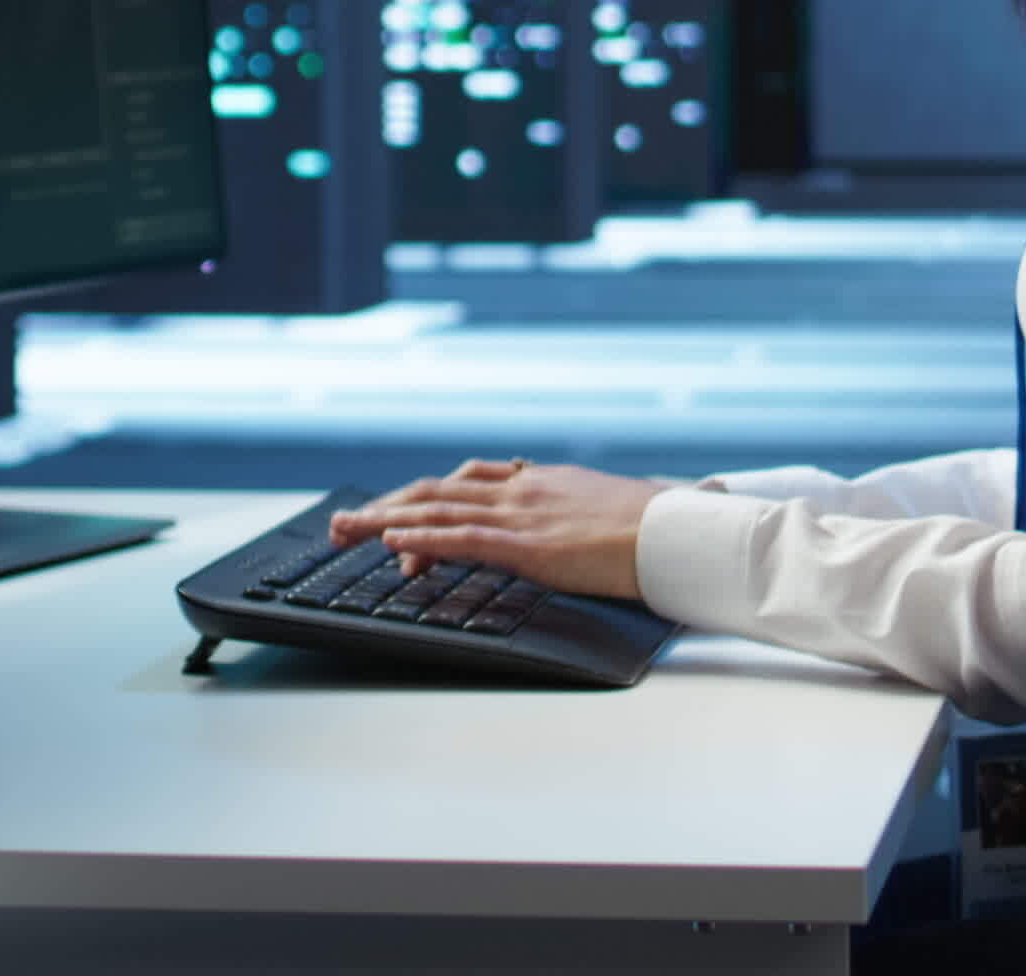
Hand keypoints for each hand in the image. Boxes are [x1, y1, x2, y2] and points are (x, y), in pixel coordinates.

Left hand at [325, 456, 670, 601]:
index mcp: (541, 482)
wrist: (680, 532)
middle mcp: (522, 490)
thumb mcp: (605, 509)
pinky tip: (392, 543)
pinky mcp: (527, 544)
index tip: (398, 510)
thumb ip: (576, 514)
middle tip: (346, 521)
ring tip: (345, 531)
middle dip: (387, 505)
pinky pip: (460, 537)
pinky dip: (420, 538)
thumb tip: (573, 527)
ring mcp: (522, 514)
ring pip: (435, 508)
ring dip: (384, 519)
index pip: (467, 481)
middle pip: (436, 489)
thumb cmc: (657, 527)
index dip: (426, 496)